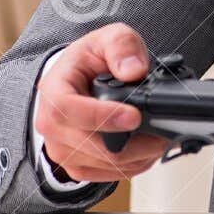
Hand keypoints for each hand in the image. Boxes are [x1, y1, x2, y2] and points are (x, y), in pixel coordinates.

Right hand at [34, 23, 169, 182]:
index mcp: (53, 90)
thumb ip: (122, 46)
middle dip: (133, 143)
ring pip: (104, 164)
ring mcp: (62, 149)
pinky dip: (133, 165)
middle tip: (163, 133)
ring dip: (138, 155)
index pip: (67, 109)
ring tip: (159, 138)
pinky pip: (108, 175)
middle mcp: (51, 125)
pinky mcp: (76, 166)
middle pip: (90, 145)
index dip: (101, 116)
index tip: (133, 116)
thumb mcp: (106, 39)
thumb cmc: (89, 62)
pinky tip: (146, 149)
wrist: (79, 81)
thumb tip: (134, 71)